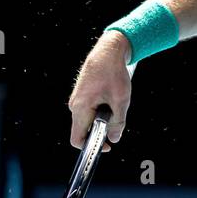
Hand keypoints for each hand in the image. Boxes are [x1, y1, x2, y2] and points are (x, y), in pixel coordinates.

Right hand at [67, 31, 131, 151]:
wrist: (108, 50)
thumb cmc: (113, 72)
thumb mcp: (121, 100)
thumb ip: (118, 122)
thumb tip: (114, 138)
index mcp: (80, 108)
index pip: (77, 138)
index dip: (91, 147)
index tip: (107, 146)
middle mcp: (75, 105)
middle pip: (83, 129)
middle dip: (100, 131)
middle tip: (117, 123)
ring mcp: (78, 98)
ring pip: (88, 118)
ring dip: (102, 119)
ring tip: (116, 105)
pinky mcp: (83, 93)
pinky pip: (90, 109)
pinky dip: (102, 109)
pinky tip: (113, 99)